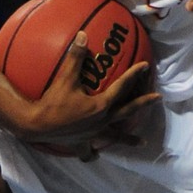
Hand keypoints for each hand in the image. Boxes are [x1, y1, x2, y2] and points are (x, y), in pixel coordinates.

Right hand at [19, 38, 158, 153]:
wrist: (35, 126)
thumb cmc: (52, 102)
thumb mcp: (65, 78)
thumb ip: (76, 57)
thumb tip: (83, 35)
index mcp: (100, 106)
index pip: (122, 88)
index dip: (134, 76)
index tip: (145, 67)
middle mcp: (101, 121)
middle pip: (127, 112)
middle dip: (143, 104)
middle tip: (157, 98)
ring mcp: (93, 134)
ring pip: (115, 137)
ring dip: (128, 139)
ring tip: (142, 143)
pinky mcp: (82, 143)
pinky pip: (90, 150)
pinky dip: (93, 154)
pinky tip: (96, 157)